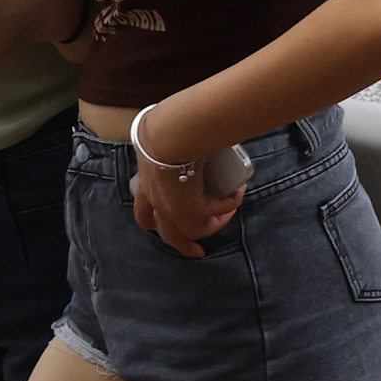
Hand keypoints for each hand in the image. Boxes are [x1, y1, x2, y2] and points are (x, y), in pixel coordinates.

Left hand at [132, 132, 246, 257]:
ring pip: (193, 230)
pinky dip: (228, 205)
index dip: (153, 223)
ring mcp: (172, 208)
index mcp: (146, 187)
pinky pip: (214, 213)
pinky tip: (237, 193)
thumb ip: (173, 142)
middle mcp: (157, 202)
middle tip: (197, 251)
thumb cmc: (168, 129)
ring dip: (214, 223)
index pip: (144, 213)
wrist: (172, 134)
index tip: (163, 227)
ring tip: (229, 212)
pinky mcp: (190, 208)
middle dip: (183, 245)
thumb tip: (188, 136)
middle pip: (167, 234)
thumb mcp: (165, 141)